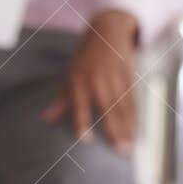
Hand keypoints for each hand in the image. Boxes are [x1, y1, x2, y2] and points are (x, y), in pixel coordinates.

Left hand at [43, 10, 139, 151]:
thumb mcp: (69, 74)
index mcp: (79, 81)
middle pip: (107, 109)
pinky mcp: (128, 76)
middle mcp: (97, 80)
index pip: (79, 106)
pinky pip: (132, 100)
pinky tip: (136, 129)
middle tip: (120, 151)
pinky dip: (135, 116)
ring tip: (130, 146)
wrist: (108, 32)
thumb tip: (46, 119)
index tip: (87, 141)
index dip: (82, 123)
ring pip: (123, 107)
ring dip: (127, 127)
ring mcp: (115, 78)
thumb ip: (62, 99)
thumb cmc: (85, 58)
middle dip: (114, 131)